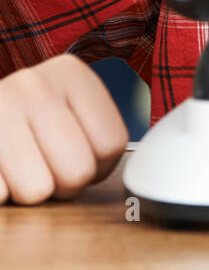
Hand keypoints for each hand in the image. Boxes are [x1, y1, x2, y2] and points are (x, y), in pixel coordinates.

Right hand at [0, 55, 128, 204]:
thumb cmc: (26, 122)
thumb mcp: (66, 110)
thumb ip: (96, 134)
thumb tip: (134, 178)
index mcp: (70, 73)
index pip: (112, 145)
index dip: (97, 165)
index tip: (75, 153)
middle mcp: (34, 84)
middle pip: (78, 171)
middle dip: (63, 184)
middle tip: (44, 166)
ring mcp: (0, 109)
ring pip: (38, 191)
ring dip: (29, 193)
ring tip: (18, 168)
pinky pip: (1, 195)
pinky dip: (2, 193)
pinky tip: (0, 172)